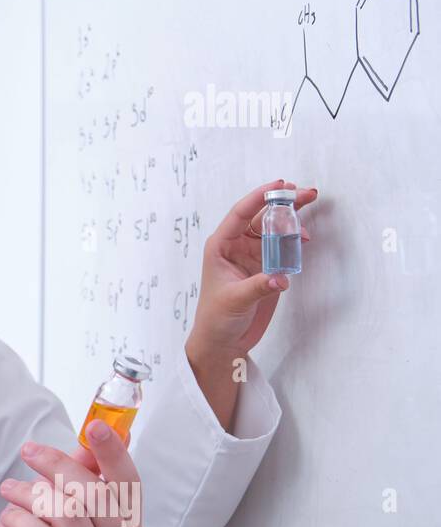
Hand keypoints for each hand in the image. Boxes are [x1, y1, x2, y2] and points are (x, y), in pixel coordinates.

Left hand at [0, 420, 144, 526]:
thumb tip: (105, 430)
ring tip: (12, 490)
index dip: (113, 454)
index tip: (95, 426)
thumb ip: (86, 467)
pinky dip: (20, 519)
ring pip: (68, 515)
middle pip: (96, 496)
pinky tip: (12, 517)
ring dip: (31, 493)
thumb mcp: (61, 494)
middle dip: (57, 465)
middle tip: (30, 453)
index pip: (129, 487)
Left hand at [187, 178, 316, 359]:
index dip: (259, 197)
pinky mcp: (266, 268)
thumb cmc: (216, 317)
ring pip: (274, 228)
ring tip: (310, 202)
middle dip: (282, 202)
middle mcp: (236, 246)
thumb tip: (281, 278)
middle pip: (261, 216)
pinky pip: (282, 247)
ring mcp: (253, 256)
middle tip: (306, 192)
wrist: (223, 340)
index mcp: (220, 246)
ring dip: (292, 216)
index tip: (280, 186)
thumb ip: (259, 286)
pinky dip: (295, 239)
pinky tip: (305, 237)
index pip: (240, 214)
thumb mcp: (234, 300)